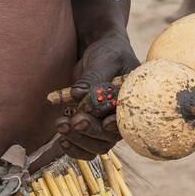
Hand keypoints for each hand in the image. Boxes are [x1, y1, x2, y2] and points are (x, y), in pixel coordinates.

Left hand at [55, 30, 140, 159]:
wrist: (101, 50)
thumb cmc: (109, 52)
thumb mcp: (104, 60)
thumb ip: (93, 77)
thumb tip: (78, 94)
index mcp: (134, 101)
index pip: (126, 120)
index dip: (115, 126)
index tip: (102, 123)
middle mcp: (122, 116)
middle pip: (110, 137)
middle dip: (90, 131)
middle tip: (72, 121)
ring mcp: (107, 122)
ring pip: (98, 145)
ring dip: (78, 139)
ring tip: (60, 124)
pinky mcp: (93, 124)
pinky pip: (86, 145)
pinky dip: (74, 145)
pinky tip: (61, 139)